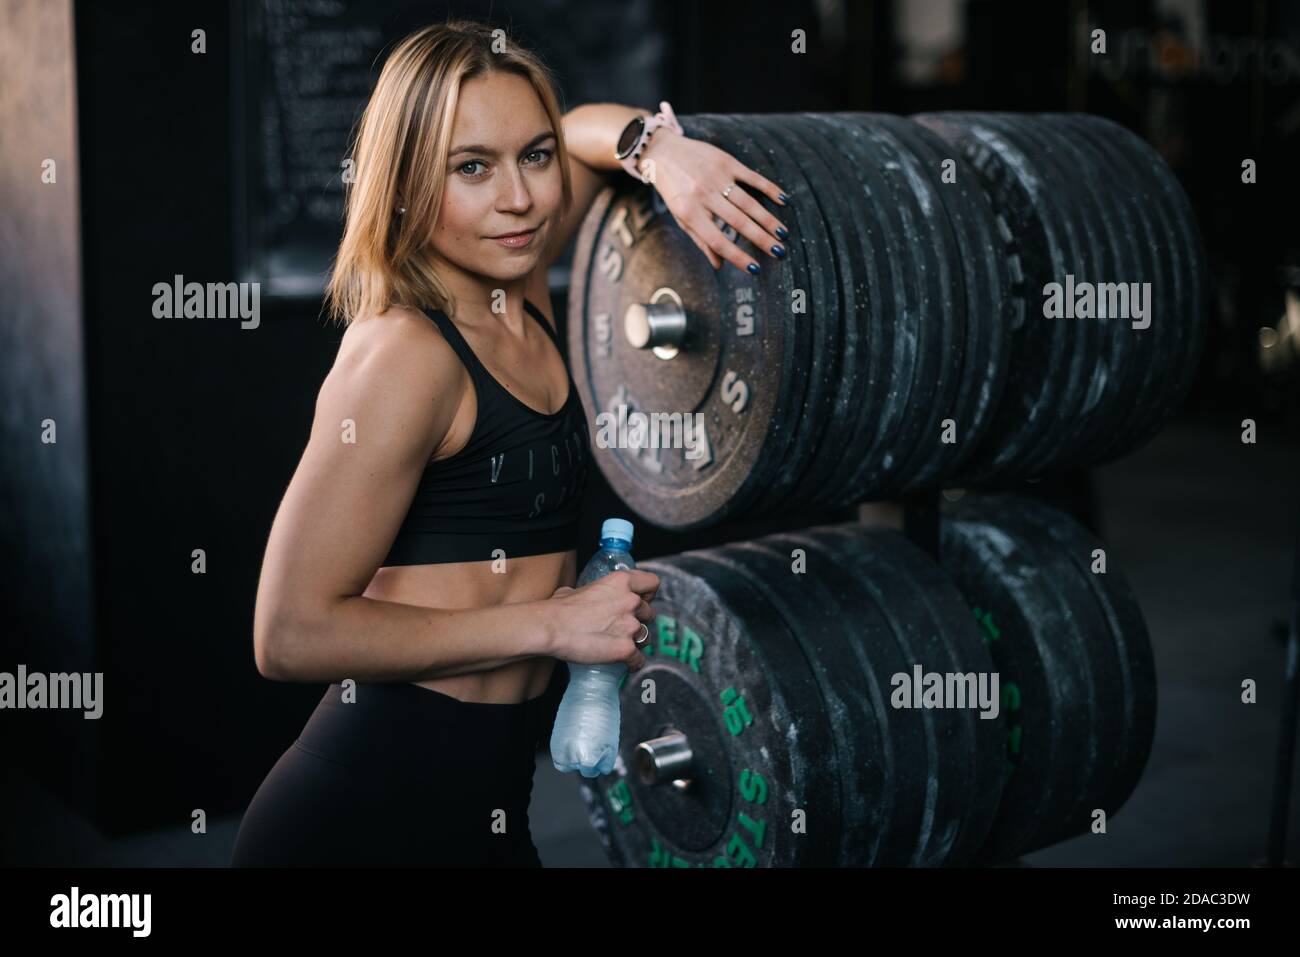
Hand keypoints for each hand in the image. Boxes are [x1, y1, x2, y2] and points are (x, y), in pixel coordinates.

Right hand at [546, 570, 658, 672]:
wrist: (550, 628)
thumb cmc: (558, 609)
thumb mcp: (576, 590)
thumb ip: (591, 591)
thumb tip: (585, 597)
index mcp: (620, 582)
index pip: (651, 583)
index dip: (648, 594)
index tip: (642, 600)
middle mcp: (630, 602)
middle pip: (649, 613)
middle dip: (639, 620)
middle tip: (623, 627)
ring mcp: (630, 626)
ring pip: (646, 636)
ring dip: (637, 641)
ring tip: (622, 645)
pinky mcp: (626, 649)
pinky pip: (639, 659)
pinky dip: (633, 663)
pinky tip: (626, 664)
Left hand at [636, 129, 790, 272]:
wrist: (664, 152)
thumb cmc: (673, 190)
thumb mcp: (680, 217)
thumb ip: (700, 240)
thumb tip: (719, 265)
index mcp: (690, 212)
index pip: (718, 240)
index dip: (737, 257)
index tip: (755, 269)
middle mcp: (704, 195)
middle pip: (738, 222)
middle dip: (761, 239)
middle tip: (779, 252)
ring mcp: (716, 177)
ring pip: (748, 202)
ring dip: (768, 220)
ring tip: (783, 234)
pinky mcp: (726, 162)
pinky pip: (752, 177)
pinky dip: (769, 189)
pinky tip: (784, 201)